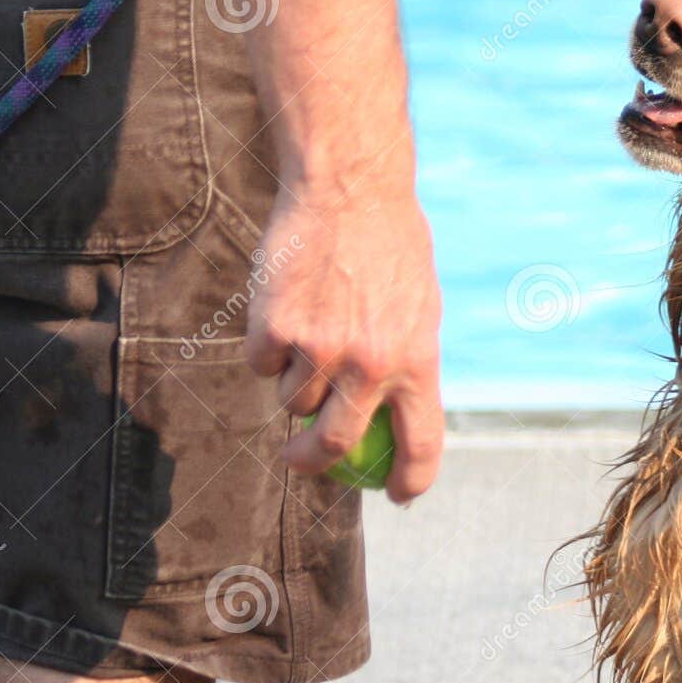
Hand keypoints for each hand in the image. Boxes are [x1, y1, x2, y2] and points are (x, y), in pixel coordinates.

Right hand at [245, 186, 443, 503]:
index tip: (396, 494)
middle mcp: (369, 364)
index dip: (409, 480)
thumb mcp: (420, 306)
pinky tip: (283, 305)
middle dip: (311, 463)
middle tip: (299, 459)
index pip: (419, 444)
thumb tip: (395, 415)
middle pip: (333, 445)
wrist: (350, 188)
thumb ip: (406, 360)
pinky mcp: (274, 329)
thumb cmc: (391, 244)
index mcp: (417, 361)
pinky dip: (265, 346)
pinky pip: (261, 363)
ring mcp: (319, 349)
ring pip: (291, 400)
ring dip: (293, 379)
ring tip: (308, 326)